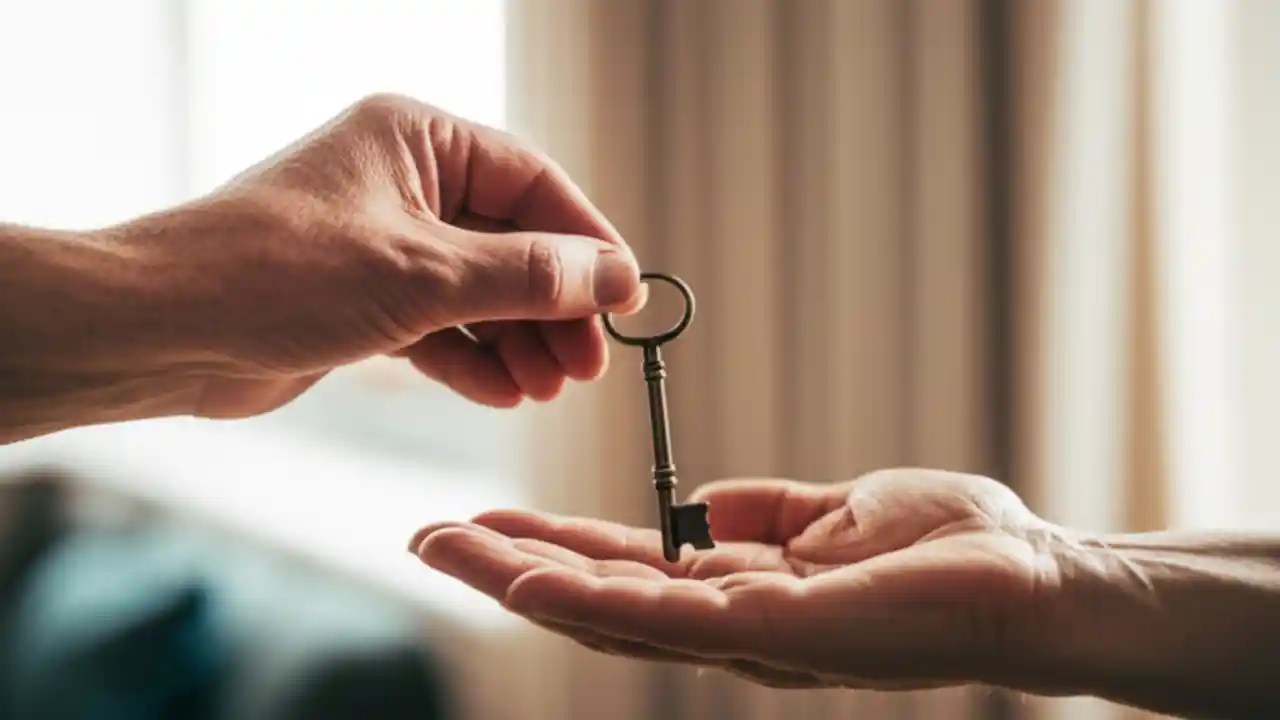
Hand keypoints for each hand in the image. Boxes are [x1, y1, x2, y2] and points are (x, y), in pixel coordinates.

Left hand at [106, 94, 642, 418]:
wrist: (162, 330)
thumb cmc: (276, 274)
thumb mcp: (423, 275)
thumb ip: (527, 276)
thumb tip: (613, 276)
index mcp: (416, 140)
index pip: (532, 183)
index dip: (586, 242)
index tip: (626, 298)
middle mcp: (403, 183)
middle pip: (511, 241)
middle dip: (552, 305)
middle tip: (587, 362)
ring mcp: (382, 243)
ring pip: (478, 289)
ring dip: (517, 340)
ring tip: (548, 387)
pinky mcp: (362, 298)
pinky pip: (440, 324)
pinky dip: (472, 358)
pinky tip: (504, 391)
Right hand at [411, 469, 1062, 689]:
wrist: (1036, 579)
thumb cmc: (949, 547)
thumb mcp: (833, 512)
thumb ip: (760, 514)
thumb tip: (695, 508)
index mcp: (739, 589)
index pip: (621, 569)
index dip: (546, 550)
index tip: (477, 523)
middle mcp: (730, 623)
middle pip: (597, 597)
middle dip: (507, 570)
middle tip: (423, 538)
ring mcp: (753, 635)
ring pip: (615, 614)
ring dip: (526, 584)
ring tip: (450, 553)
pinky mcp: (786, 630)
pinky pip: (675, 615)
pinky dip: (595, 603)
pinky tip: (535, 584)